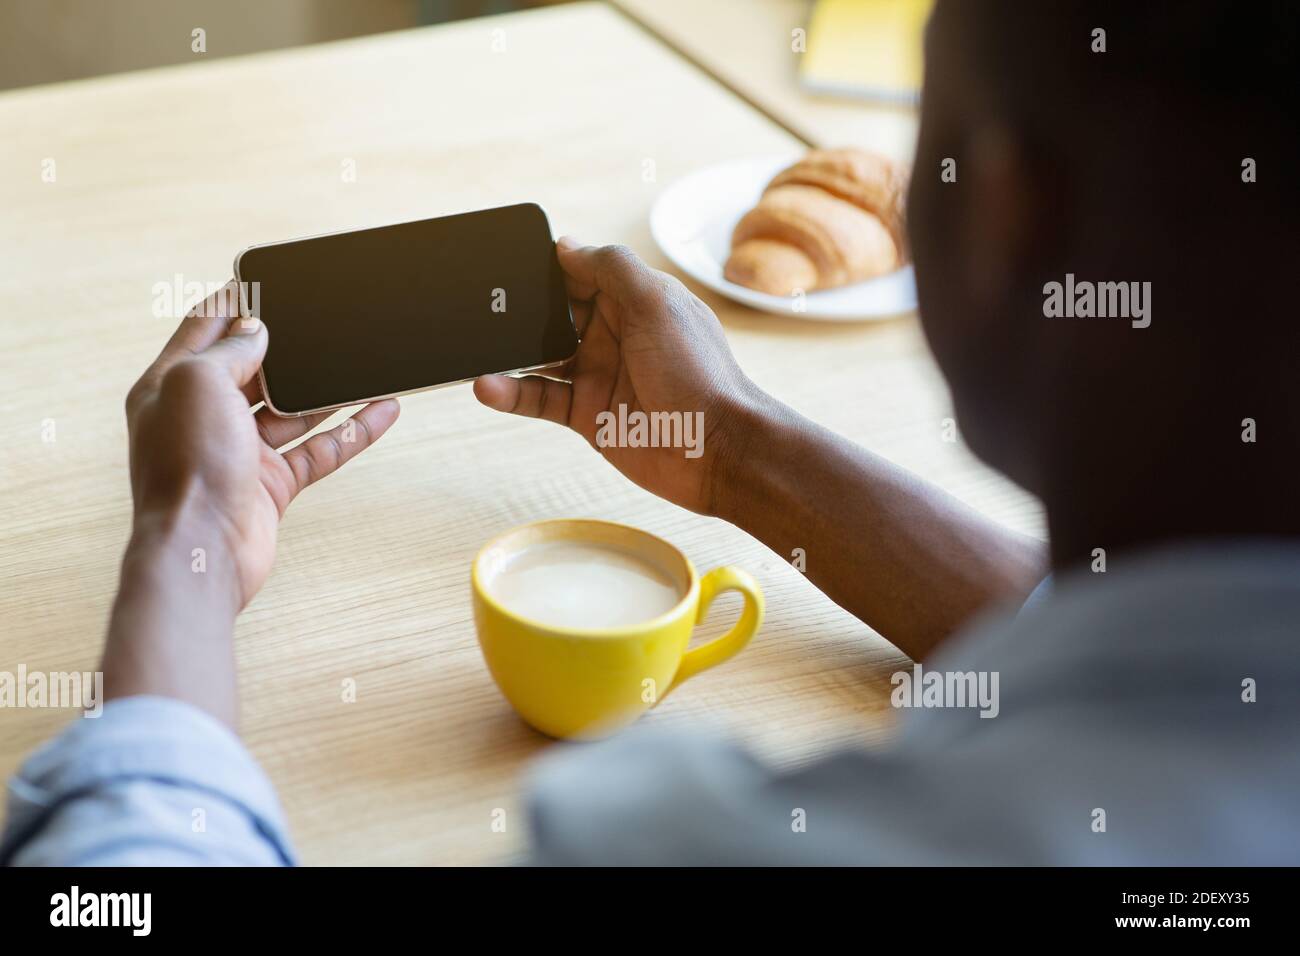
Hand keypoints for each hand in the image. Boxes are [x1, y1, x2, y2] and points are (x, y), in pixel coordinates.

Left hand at [124, 281, 399, 607]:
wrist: (201, 551)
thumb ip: (231, 351)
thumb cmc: (186, 467)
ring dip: (329, 388)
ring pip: (294, 409)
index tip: (268, 280)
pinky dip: (351, 430)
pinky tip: (382, 409)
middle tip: (327, 319)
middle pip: (254, 369)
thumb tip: (256, 330)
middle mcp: (203, 417)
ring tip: (365, 361)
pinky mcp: (272, 484)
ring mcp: (239, 452)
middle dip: (289, 346)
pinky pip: (319, 448)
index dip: (235, 302)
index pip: (203, 329)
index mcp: (169, 386)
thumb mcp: (198, 383)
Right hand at [474, 239, 760, 513]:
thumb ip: (611, 267)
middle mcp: (614, 333)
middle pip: (555, 312)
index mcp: (635, 299)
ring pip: (540, 356)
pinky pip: (538, 398)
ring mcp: (598, 374)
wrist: (718, 449)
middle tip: (480, 304)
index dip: (549, 267)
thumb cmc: (698, 372)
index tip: (510, 260)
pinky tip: (486, 386)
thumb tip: (565, 246)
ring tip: (474, 343)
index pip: (581, 272)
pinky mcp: (585, 415)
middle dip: (521, 308)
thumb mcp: (657, 302)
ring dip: (508, 350)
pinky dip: (509, 392)